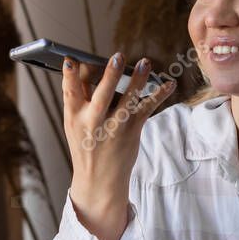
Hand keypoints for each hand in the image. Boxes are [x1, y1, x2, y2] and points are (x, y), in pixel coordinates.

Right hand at [62, 53, 174, 239]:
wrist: (98, 182)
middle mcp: (93, 122)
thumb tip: (91, 69)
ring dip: (139, 80)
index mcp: (74, 118)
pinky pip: (146, 110)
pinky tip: (168, 84)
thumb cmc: (86, 147)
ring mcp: (114, 128)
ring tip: (145, 63)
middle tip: (118, 57)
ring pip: (128, 100)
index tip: (71, 60)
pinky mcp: (131, 132)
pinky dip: (159, 96)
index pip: (69, 92)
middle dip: (110, 76)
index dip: (69, 75)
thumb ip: (81, 100)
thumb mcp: (75, 126)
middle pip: (102, 95)